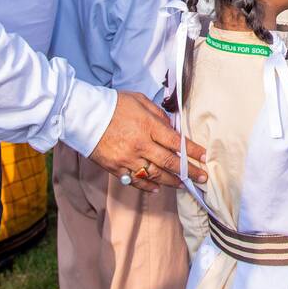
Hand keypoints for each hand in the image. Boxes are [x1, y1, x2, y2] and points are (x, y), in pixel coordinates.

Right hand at [88, 91, 206, 191]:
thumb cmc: (114, 104)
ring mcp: (128, 159)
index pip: (177, 142)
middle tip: (202, 177)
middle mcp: (141, 145)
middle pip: (170, 163)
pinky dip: (148, 186)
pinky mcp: (115, 168)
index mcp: (148, 126)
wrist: (83, 115)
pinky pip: (135, 181)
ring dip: (172, 181)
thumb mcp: (141, 101)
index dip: (193, 151)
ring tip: (184, 184)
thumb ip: (159, 115)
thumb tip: (172, 128)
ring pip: (155, 175)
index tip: (204, 157)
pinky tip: (158, 188)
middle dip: (189, 171)